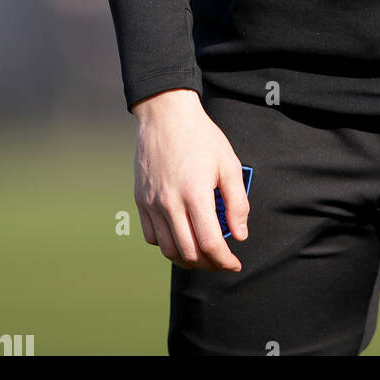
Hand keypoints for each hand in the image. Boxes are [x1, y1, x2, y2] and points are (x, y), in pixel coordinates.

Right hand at [131, 88, 248, 271]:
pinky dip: (168, 245)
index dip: (224, 260)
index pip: (210, 243)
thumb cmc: (202, 137)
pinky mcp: (140, 200)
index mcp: (195, 194)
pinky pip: (152, 237)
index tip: (235, 263)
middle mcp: (170, 203)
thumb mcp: (228, 164)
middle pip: (188, 253)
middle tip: (222, 261)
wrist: (166, 116)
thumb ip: (237, 202)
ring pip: (168, 250)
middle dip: (209, 264)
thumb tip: (240, 235)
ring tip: (203, 255)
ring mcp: (152, 203)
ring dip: (187, 260)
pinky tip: (181, 238)